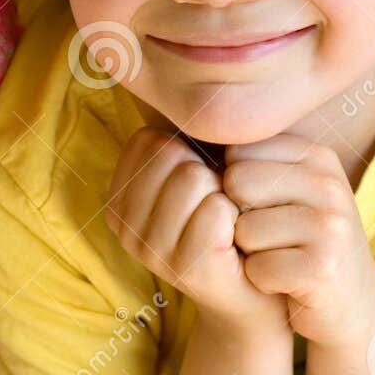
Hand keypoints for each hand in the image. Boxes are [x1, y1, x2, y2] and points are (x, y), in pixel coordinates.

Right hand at [106, 129, 286, 332]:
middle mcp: (125, 229)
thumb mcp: (195, 176)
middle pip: (170, 155)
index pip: (148, 140)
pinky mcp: (188, 269)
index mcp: (119, 202)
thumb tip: (178, 80)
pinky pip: (217, 209)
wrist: (255, 293)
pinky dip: (236, 214)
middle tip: (218, 206)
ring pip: (193, 178)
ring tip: (227, 222)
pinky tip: (236, 239)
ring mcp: (153, 252)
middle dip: (207, 171)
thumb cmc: (228, 222)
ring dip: (224, 193)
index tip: (199, 185)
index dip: (187, 152)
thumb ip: (179, 141)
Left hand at [224, 135, 374, 345]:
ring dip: (251, 253)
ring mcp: (330, 225)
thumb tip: (190, 139)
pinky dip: (262, 281)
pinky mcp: (323, 268)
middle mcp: (329, 184)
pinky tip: (287, 282)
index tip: (262, 207)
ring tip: (282, 258)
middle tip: (270, 237)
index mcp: (318, 156)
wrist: (351, 303)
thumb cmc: (305, 241)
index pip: (239, 151)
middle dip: (238, 217)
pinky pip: (258, 268)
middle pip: (237, 183)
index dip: (234, 185)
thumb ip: (256, 163)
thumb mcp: (291, 191)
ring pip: (244, 229)